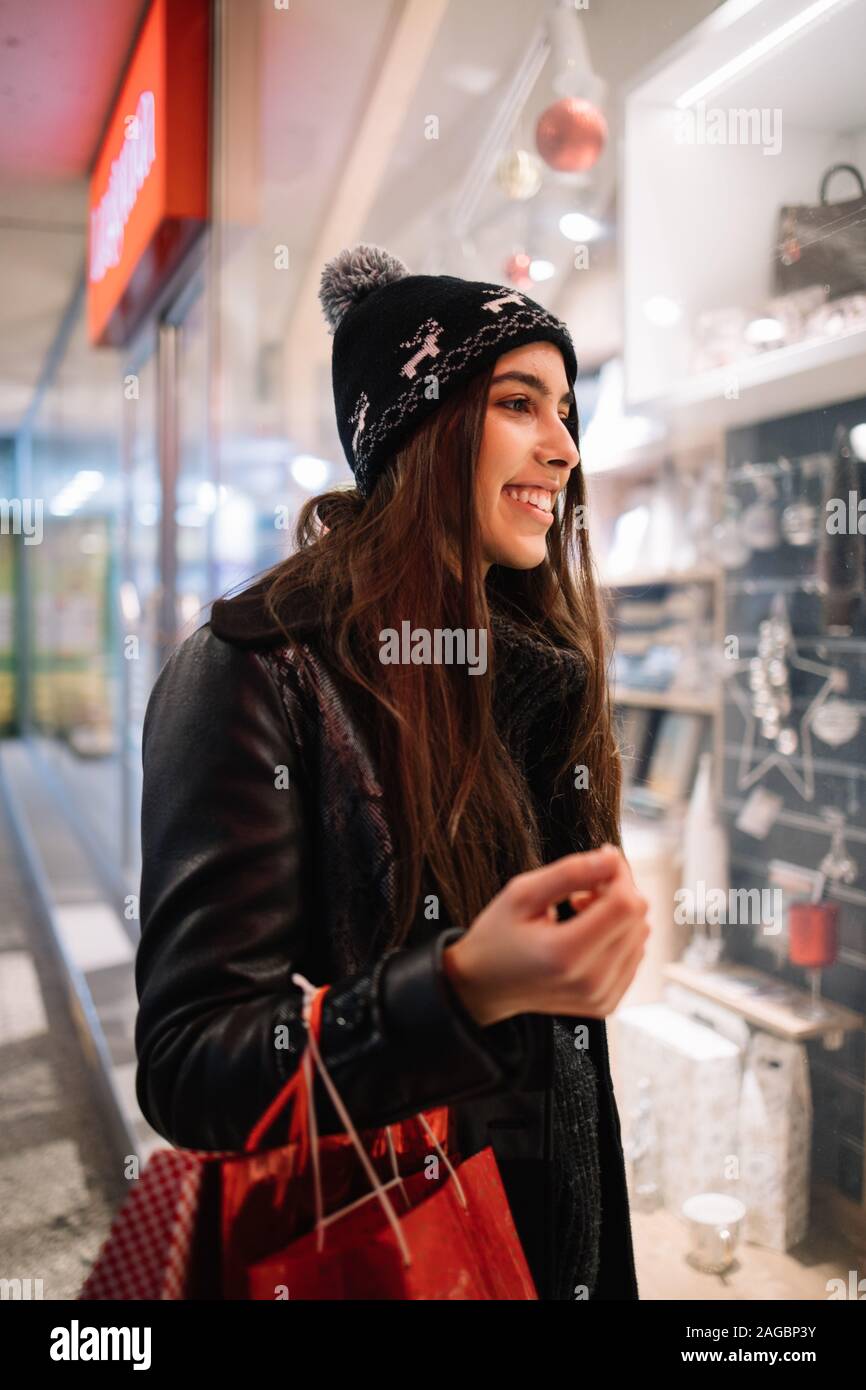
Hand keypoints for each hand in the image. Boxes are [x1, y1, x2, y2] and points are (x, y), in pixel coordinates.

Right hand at [443, 844, 649, 1025]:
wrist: (485, 986)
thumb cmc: (498, 936)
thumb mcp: (522, 893)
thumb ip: (570, 872)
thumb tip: (613, 858)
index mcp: (565, 954)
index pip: (625, 905)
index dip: (620, 875)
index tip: (600, 863)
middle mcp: (589, 982)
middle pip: (637, 919)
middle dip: (618, 892)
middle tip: (582, 889)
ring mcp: (600, 997)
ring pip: (641, 936)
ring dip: (619, 915)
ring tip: (581, 912)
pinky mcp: (607, 1003)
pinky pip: (634, 955)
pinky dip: (618, 937)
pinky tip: (588, 933)